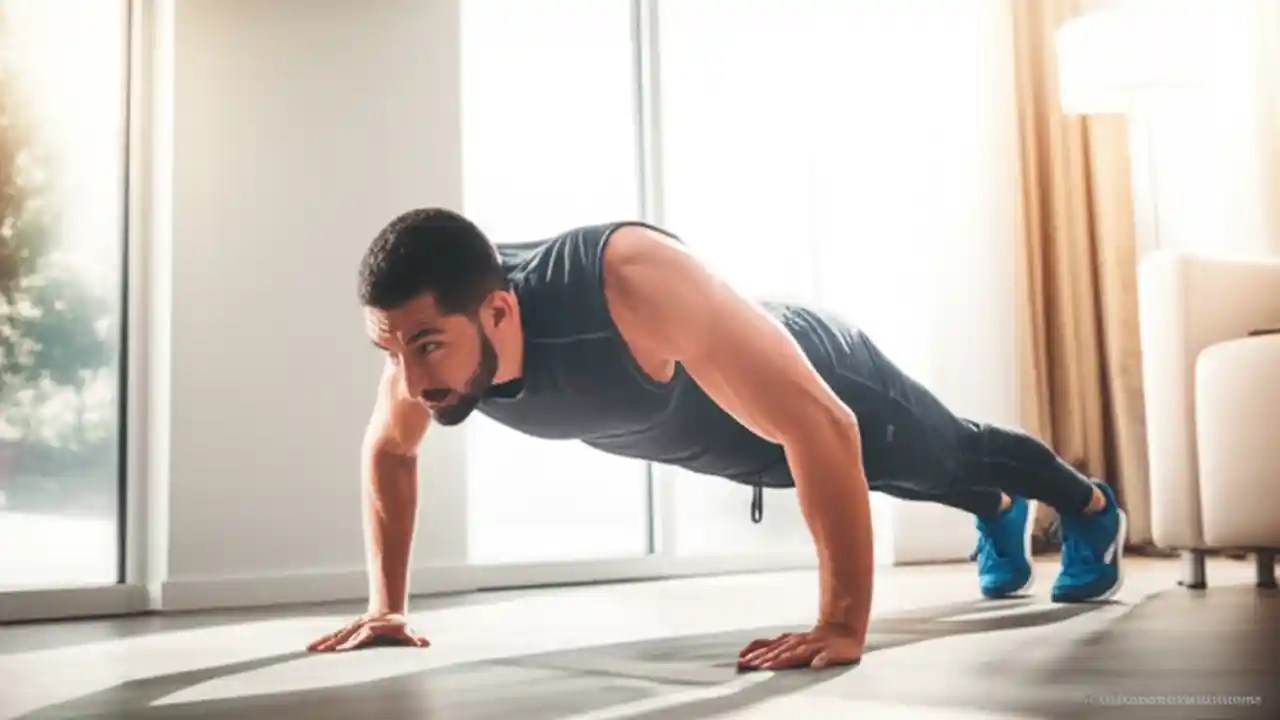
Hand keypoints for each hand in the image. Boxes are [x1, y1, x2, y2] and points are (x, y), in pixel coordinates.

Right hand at [306, 611, 430, 651]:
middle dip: (334, 642)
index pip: (363, 635)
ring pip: (336, 634)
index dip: (356, 641)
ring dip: (323, 642)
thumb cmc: (399, 626)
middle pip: (346, 634)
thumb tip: (425, 643)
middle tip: (323, 651)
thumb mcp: (407, 631)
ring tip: (310, 649)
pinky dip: (322, 640)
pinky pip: (333, 635)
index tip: (347, 648)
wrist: (389, 613)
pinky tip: (310, 647)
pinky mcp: (347, 630)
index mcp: (373, 627)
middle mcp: (360, 626)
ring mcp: (352, 627)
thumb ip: (414, 639)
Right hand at [737, 622, 862, 670]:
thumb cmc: (843, 645)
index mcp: (807, 648)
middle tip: (743, 665)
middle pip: (773, 651)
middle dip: (758, 659)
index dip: (774, 662)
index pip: (787, 657)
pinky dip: (759, 645)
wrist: (844, 626)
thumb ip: (826, 658)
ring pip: (769, 646)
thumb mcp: (840, 653)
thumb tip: (816, 664)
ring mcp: (792, 639)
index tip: (761, 668)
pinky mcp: (790, 638)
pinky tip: (751, 649)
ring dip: (755, 653)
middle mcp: (796, 642)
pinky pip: (771, 641)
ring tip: (741, 658)